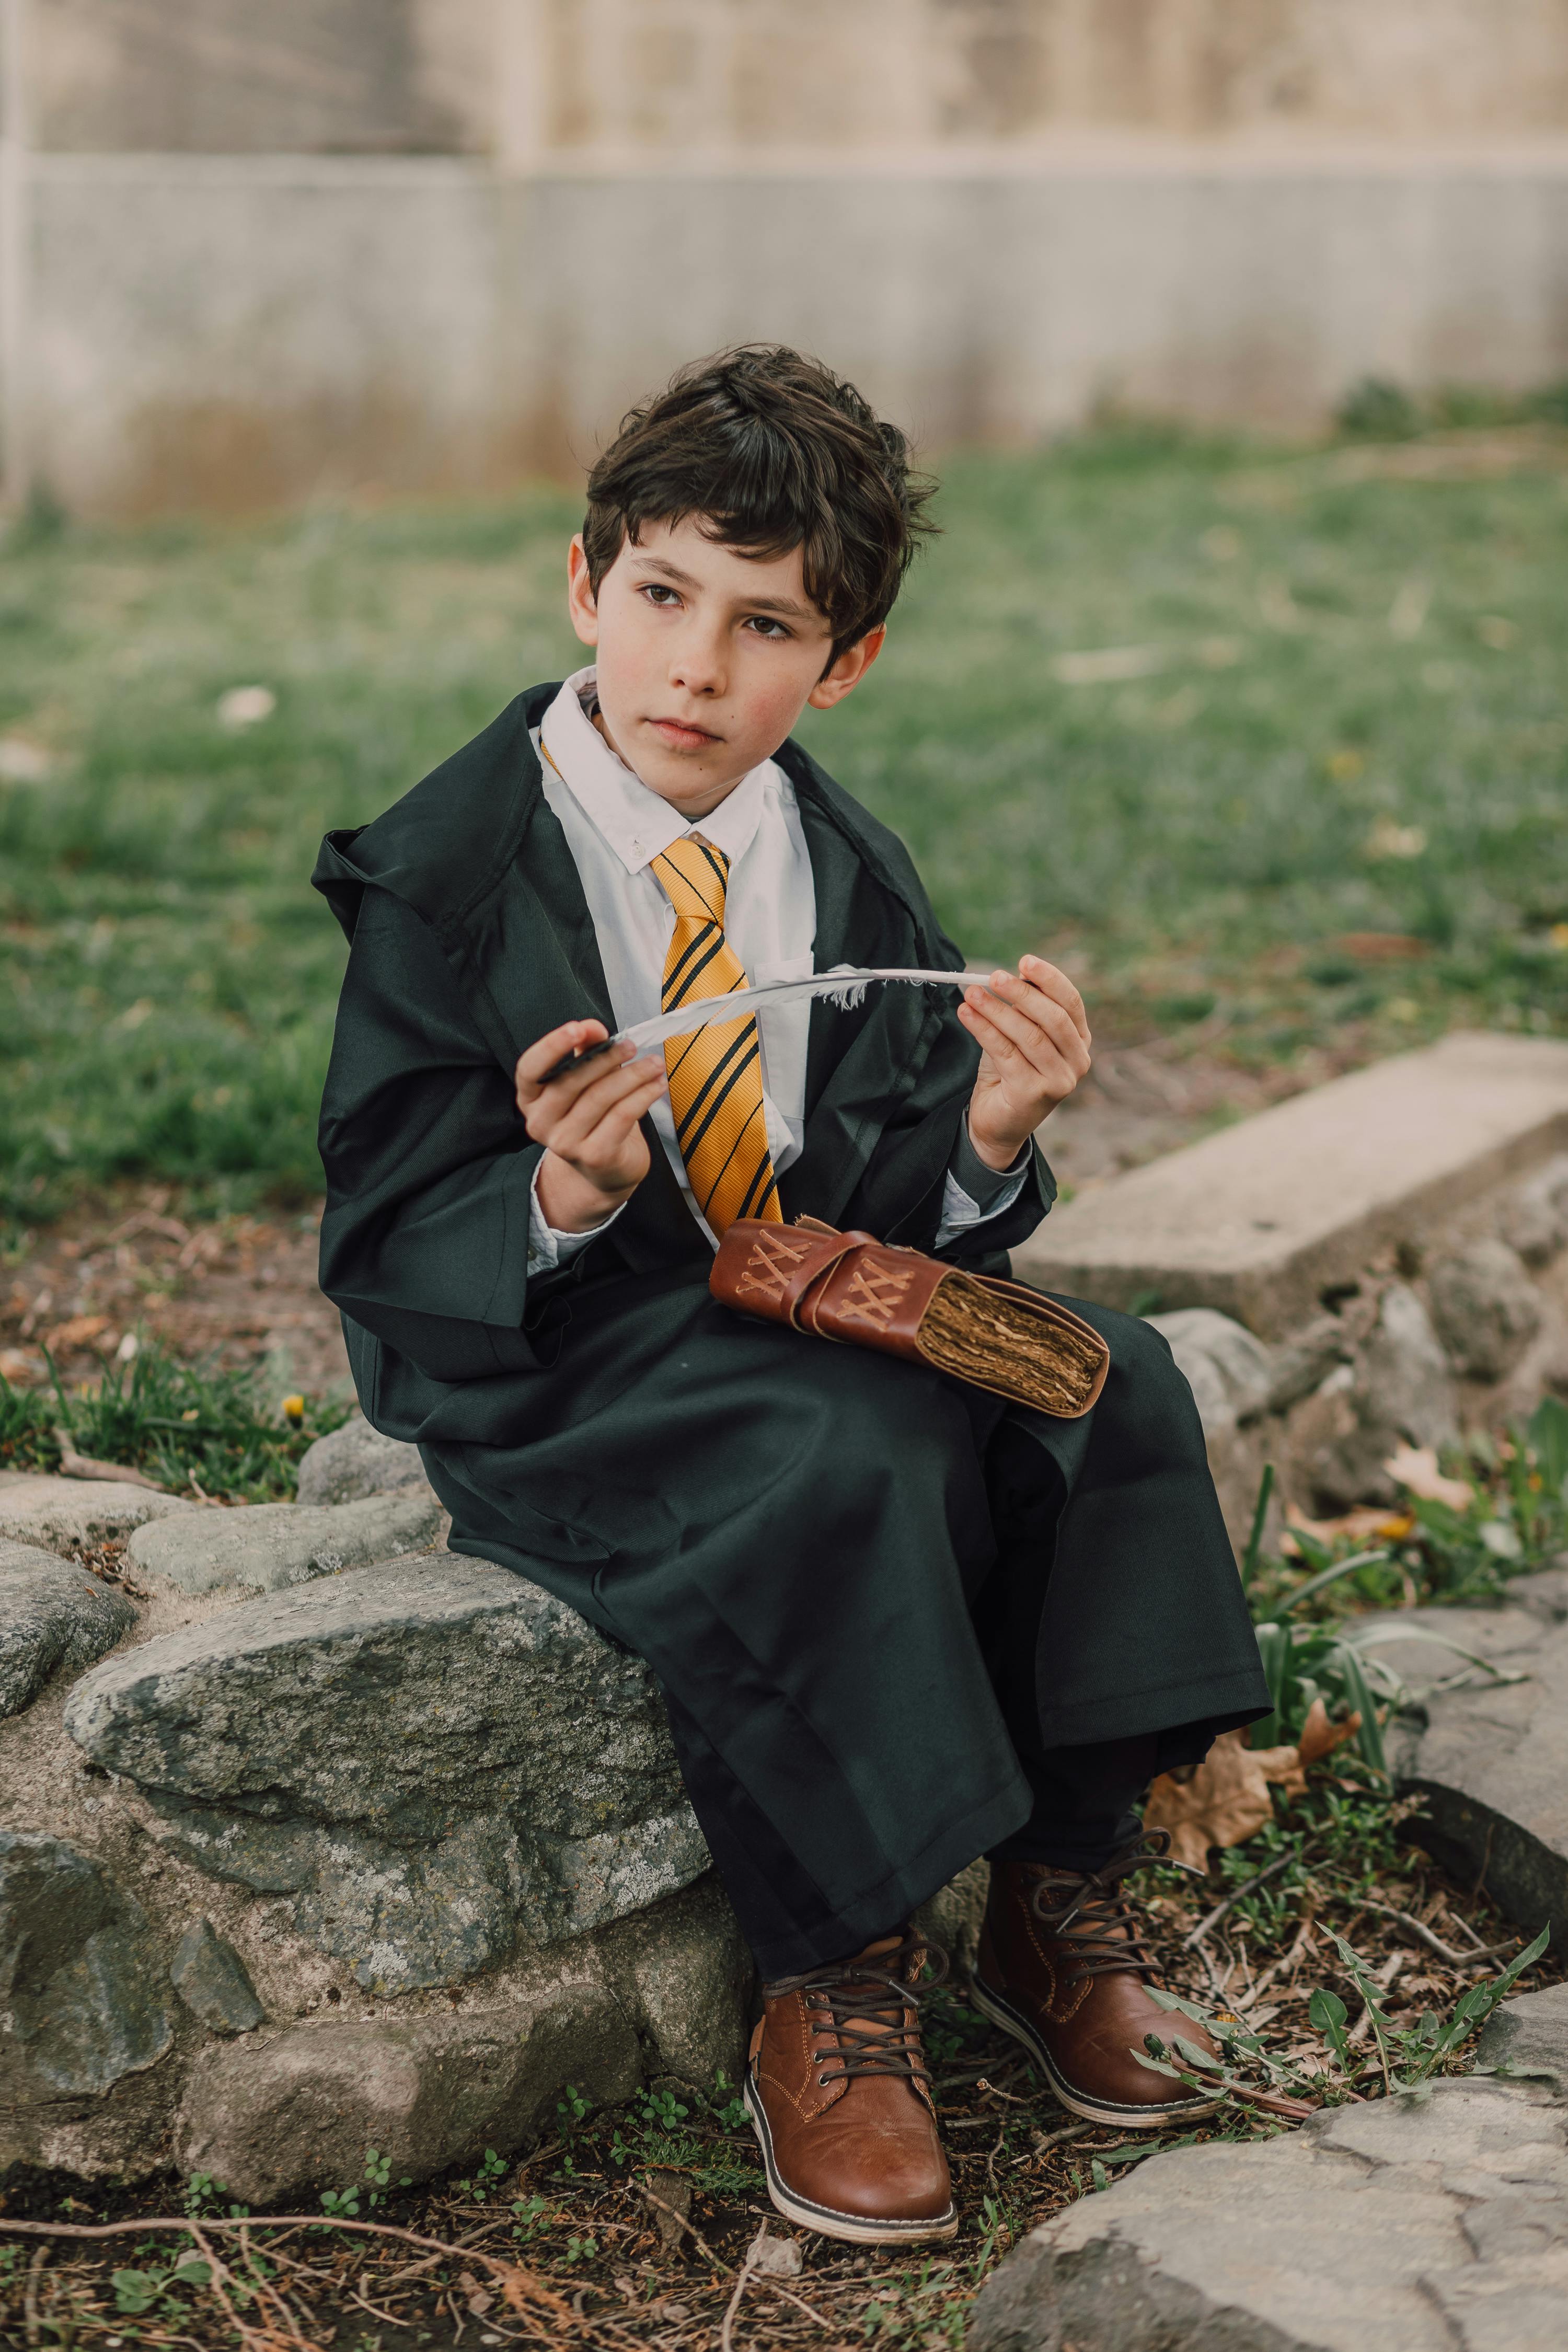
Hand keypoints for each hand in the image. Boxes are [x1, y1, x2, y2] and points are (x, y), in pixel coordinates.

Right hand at [514, 1020, 666, 1234]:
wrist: (604, 1169)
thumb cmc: (592, 1117)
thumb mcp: (584, 1081)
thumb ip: (584, 1052)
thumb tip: (592, 1028)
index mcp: (530, 1099)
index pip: (529, 1069)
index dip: (551, 1046)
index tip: (578, 1027)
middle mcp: (541, 1123)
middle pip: (571, 1082)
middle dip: (606, 1058)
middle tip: (632, 1045)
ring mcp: (565, 1143)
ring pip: (601, 1098)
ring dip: (633, 1075)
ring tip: (654, 1064)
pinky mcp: (595, 1156)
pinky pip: (621, 1116)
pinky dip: (643, 1096)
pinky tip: (657, 1085)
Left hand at [958, 956, 1091, 1169]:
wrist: (997, 1123)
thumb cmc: (1009, 1072)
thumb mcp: (1019, 1035)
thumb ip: (1022, 1010)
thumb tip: (1011, 975)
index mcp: (1079, 1041)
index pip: (1071, 1003)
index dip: (1050, 979)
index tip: (1025, 961)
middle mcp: (1077, 1061)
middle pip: (1053, 1018)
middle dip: (1022, 993)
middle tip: (993, 977)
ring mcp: (1059, 1080)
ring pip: (1029, 1036)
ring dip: (997, 1011)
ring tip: (971, 995)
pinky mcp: (1034, 1094)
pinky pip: (1007, 1053)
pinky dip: (984, 1030)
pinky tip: (966, 1015)